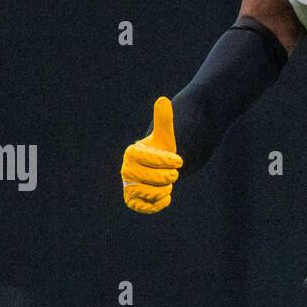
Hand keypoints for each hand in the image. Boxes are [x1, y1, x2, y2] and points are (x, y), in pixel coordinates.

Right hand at [121, 97, 182, 213]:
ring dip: (161, 190)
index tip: (179, 160)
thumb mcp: (165, 135)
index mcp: (132, 153)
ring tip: (169, 184)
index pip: (144, 158)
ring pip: (144, 192)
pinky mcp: (134, 201)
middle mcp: (126, 170)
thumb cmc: (162, 150)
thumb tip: (163, 100)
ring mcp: (129, 186)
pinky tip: (166, 197)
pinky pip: (142, 206)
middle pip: (143, 177)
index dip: (163, 160)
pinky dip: (156, 204)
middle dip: (164, 176)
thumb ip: (164, 120)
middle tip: (175, 174)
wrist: (159, 169)